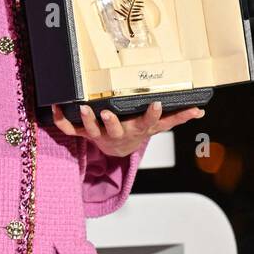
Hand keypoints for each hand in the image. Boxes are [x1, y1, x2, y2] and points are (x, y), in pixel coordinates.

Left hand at [51, 102, 204, 157]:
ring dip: (87, 119)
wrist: (118, 150)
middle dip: (111, 122)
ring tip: (83, 107)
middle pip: (114, 130)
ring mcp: (99, 135)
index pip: (147, 124)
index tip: (157, 103)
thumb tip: (200, 111)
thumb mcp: (157, 127)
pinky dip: (60, 119)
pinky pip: (69, 128)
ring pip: (91, 130)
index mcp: (136, 130)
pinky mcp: (83, 133)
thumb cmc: (136, 132)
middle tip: (106, 112)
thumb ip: (176, 118)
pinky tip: (54, 106)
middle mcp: (117, 134)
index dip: (152, 116)